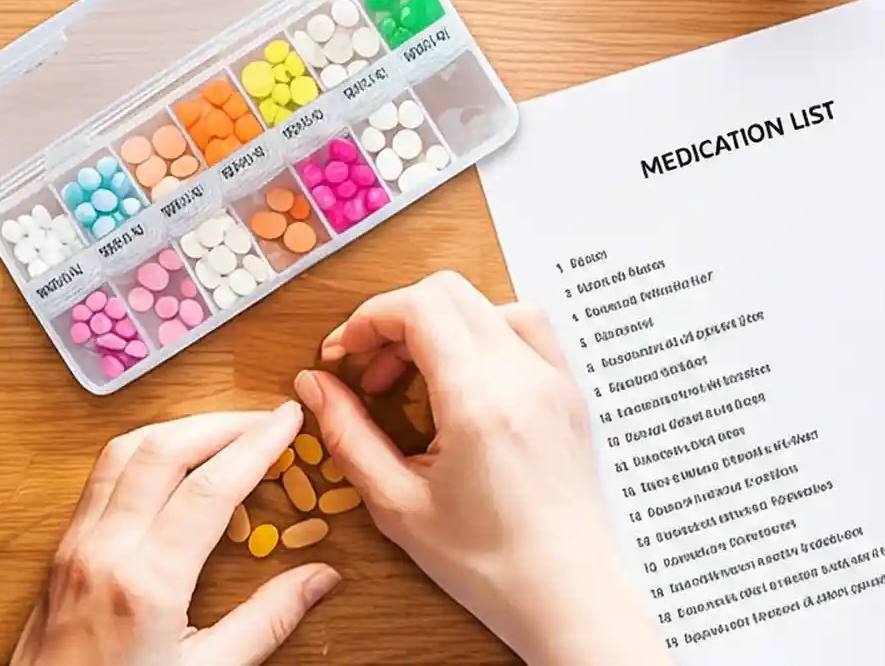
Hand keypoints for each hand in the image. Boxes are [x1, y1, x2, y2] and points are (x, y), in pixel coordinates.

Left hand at [12, 405, 340, 665]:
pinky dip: (145, 450)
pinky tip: (175, 460)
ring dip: (180, 428)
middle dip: (222, 422)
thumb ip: (267, 620)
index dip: (256, 445)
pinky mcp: (60, 551)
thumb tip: (322, 576)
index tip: (289, 421)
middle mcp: (104, 550)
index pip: (210, 487)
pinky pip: (102, 476)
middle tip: (267, 419)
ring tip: (226, 429)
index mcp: (146, 583)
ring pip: (123, 451)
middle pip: (163, 450)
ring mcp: (75, 546)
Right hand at [296, 272, 670, 665]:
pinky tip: (465, 378)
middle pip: (449, 293)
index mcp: (481, 401)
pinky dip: (485, 333)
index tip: (344, 353)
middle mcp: (523, 376)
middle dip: (397, 318)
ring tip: (416, 378)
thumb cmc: (491, 563)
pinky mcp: (568, 390)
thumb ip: (350, 435)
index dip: (368, 319)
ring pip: (487, 303)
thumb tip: (316, 386)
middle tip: (371, 369)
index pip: (419, 307)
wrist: (567, 592)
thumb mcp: (399, 505)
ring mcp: (553, 379)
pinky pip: (525, 328)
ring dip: (441, 324)